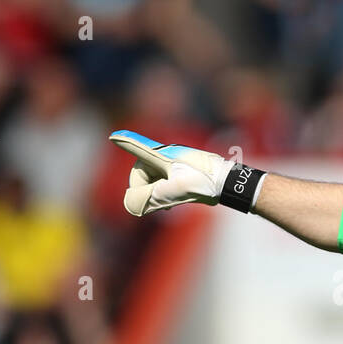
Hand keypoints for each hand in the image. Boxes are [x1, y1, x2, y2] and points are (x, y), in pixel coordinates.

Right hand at [109, 129, 232, 215]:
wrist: (229, 183)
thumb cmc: (204, 183)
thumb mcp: (175, 191)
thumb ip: (150, 197)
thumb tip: (130, 203)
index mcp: (163, 156)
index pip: (139, 149)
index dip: (126, 143)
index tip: (114, 137)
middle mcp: (166, 156)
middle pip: (143, 173)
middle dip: (144, 190)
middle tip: (155, 205)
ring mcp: (174, 163)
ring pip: (154, 180)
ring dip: (155, 194)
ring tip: (167, 206)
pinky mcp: (181, 172)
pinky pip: (164, 182)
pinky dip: (164, 193)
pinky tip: (172, 204)